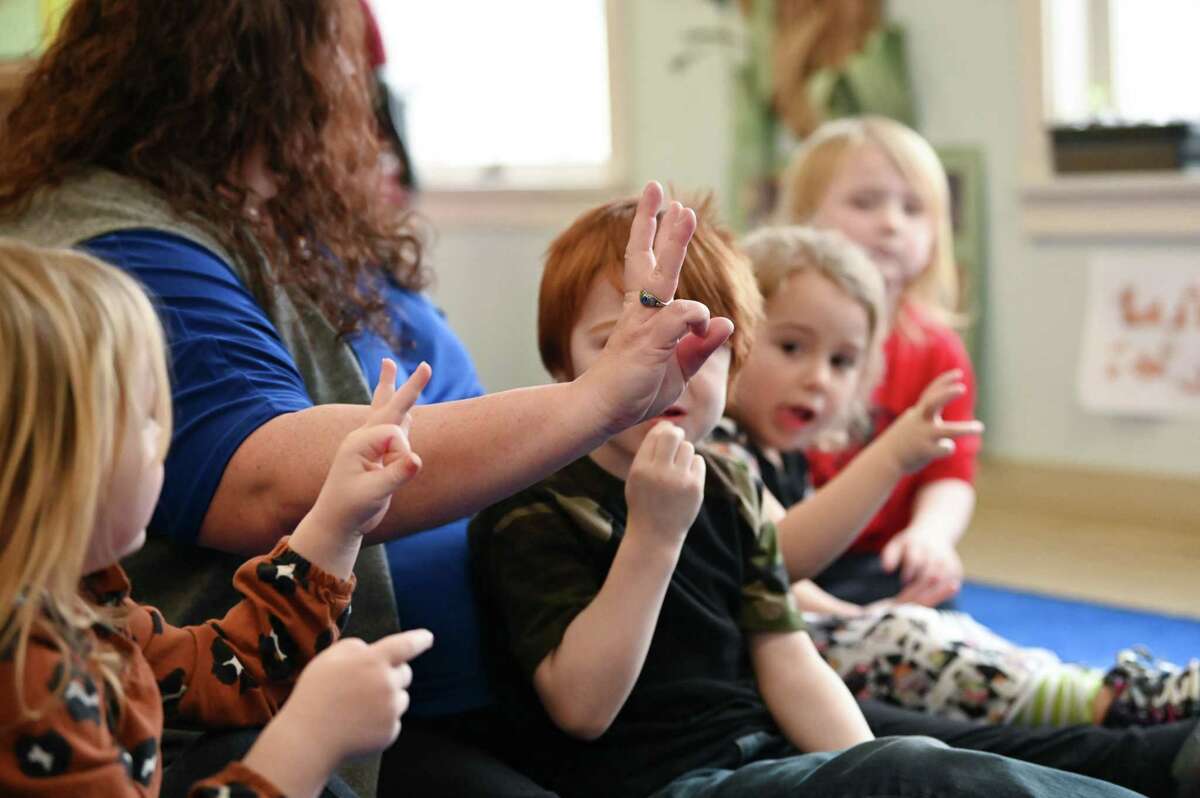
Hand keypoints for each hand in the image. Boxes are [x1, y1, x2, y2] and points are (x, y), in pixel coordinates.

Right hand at [267, 629, 432, 771]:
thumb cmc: (316, 694)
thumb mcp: (329, 658)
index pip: (406, 645)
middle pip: (405, 673)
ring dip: (387, 699)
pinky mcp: (390, 732)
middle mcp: (387, 683)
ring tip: (356, 708)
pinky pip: (393, 721)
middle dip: (393, 674)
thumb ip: (356, 648)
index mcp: (373, 661)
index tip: (428, 637)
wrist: (308, 738)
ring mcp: (390, 710)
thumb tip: (373, 652)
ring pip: (401, 698)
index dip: (419, 639)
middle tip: (366, 685)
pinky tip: (358, 725)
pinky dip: (381, 722)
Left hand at [310, 359, 429, 537]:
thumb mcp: (374, 493)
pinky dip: (402, 419)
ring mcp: (369, 446)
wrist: (337, 524)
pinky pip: (393, 431)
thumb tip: (418, 459)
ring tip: (387, 365)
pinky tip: (410, 414)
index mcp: (359, 442)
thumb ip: (396, 474)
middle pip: (389, 405)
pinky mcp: (377, 458)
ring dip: (392, 390)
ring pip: (385, 412)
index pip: (394, 435)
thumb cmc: (351, 509)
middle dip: (408, 387)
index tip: (398, 474)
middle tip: (425, 366)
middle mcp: (363, 438)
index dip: (402, 453)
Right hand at [578, 182, 733, 433]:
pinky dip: (697, 318)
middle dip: (657, 223)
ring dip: (673, 242)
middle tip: (660, 189)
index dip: (655, 237)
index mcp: (644, 315)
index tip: (668, 209)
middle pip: (650, 259)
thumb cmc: (634, 392)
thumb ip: (700, 346)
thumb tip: (726, 321)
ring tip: (684, 211)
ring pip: (662, 275)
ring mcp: (643, 325)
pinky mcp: (649, 342)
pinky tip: (704, 326)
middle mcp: (641, 313)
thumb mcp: (679, 369)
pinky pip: (681, 317)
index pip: (649, 267)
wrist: (601, 412)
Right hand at [625, 422, 705, 548]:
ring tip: (678, 466)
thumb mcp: (635, 478)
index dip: (663, 429)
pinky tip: (686, 477)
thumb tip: (667, 425)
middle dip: (677, 433)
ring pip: (688, 447)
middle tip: (678, 437)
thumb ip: (648, 453)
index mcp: (640, 468)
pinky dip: (693, 466)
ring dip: (684, 452)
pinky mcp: (695, 487)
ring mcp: (678, 480)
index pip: (655, 435)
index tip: (666, 432)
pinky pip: (698, 461)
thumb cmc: (643, 502)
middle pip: (673, 435)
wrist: (655, 535)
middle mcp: (659, 472)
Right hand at [876, 370, 982, 474]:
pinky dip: (947, 447)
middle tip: (962, 388)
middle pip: (933, 403)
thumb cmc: (902, 439)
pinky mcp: (924, 451)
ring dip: (965, 429)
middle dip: (946, 394)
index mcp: (918, 413)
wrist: (884, 459)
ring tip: (980, 427)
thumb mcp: (911, 421)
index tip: (958, 373)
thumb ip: (924, 412)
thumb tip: (932, 404)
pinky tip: (944, 448)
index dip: (944, 382)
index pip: (931, 392)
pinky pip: (944, 448)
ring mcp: (923, 436)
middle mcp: (920, 421)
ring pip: (947, 430)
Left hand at [879, 530, 962, 605]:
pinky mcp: (956, 568)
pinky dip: (942, 594)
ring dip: (928, 594)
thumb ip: (890, 555)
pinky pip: (950, 584)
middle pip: (928, 574)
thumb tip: (887, 569)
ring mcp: (947, 560)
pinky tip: (930, 601)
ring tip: (916, 604)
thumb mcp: (897, 544)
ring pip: (940, 581)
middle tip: (905, 601)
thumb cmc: (911, 543)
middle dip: (917, 590)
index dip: (908, 573)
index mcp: (918, 544)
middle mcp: (935, 552)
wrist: (935, 532)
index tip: (901, 583)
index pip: (914, 560)